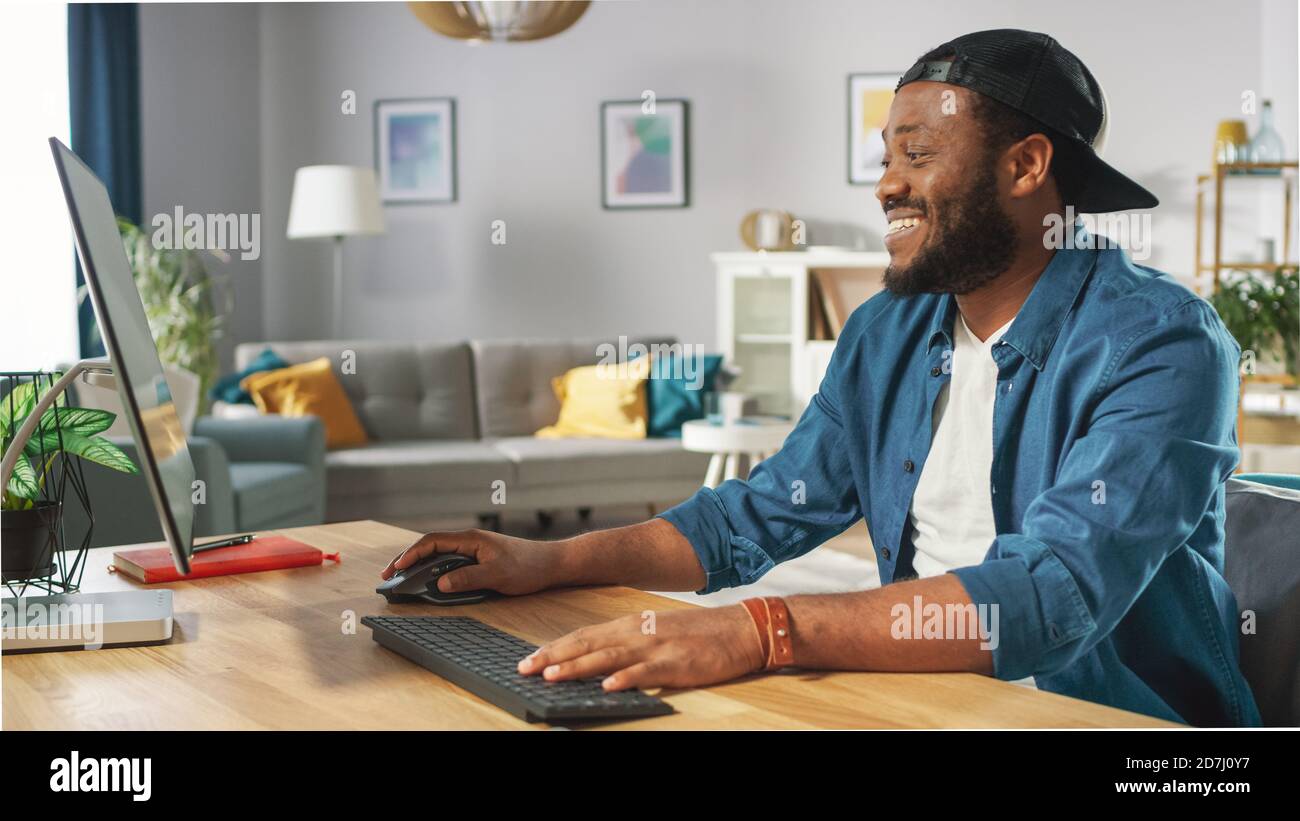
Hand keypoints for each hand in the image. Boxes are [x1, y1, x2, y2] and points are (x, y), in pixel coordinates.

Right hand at [380, 529, 564, 595]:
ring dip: (420, 566)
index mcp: (471, 539)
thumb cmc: (528, 566)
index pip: (432, 541)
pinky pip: (451, 563)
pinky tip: (429, 582)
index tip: (396, 568)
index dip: (411, 554)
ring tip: (403, 581)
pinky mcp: (480, 559)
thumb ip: (468, 578)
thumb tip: (441, 583)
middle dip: (408, 560)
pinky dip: (435, 571)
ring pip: (439, 555)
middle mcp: (470, 541)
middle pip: (431, 547)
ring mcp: (474, 550)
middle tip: (389, 576)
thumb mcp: (497, 575)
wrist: (552, 564)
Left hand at [516, 605, 765, 691]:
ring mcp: (656, 647)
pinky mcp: (677, 663)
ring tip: (553, 676)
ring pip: (610, 656)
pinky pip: (647, 672)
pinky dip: (626, 679)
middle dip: (554, 656)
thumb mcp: (656, 631)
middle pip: (588, 643)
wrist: (740, 628)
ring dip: (579, 666)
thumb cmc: (698, 633)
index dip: (555, 647)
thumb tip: (595, 660)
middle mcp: (638, 632)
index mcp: (631, 624)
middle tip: (525, 668)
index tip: (529, 658)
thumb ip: (627, 644)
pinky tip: (608, 687)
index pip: (584, 635)